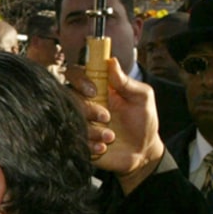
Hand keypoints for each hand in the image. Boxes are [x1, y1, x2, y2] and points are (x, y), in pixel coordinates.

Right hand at [65, 58, 163, 192]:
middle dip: (88, 109)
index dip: (80, 80)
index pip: (76, 74)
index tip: (93, 91)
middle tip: (107, 117)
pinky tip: (103, 147)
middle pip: (69, 97)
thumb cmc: (143, 121)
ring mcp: (79, 121)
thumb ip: (126, 82)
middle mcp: (84, 102)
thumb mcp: (142, 98)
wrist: (142, 152)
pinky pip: (73, 139)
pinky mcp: (78, 139)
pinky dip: (90, 144)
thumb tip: (111, 61)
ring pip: (70, 119)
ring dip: (92, 130)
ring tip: (110, 137)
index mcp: (97, 88)